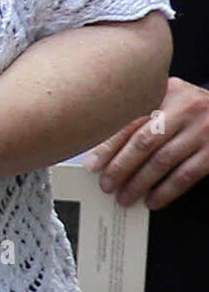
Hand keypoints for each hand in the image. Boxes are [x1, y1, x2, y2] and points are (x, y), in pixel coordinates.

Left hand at [83, 77, 208, 208]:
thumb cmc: (194, 108)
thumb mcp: (170, 99)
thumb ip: (143, 114)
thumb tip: (105, 148)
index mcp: (165, 91)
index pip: (130, 120)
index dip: (108, 145)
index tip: (92, 164)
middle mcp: (184, 108)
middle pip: (144, 141)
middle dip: (121, 167)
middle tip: (107, 185)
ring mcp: (202, 130)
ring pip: (163, 160)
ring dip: (140, 182)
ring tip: (125, 196)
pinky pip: (186, 175)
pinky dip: (166, 190)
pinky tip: (152, 200)